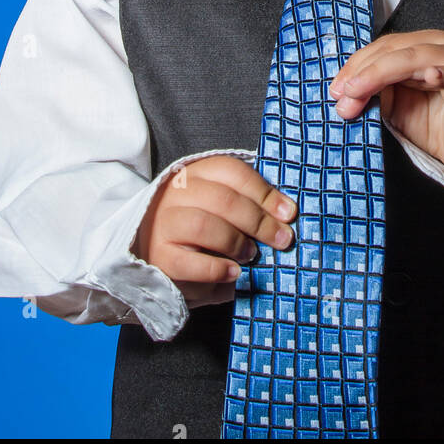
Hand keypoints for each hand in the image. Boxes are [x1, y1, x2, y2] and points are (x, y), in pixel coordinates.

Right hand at [131, 155, 297, 308]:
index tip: (289, 213)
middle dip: (258, 220)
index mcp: (196, 175)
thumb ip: (248, 206)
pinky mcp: (160, 258)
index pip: (232, 172)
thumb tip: (285, 216)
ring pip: (204, 225)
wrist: (154, 257)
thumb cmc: (199, 233)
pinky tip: (234, 272)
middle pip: (223, 198)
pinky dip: (217, 268)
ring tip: (251, 255)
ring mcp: (164, 225)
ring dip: (236, 242)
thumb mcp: (221, 211)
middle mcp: (176, 194)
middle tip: (281, 239)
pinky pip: (189, 262)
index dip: (264, 192)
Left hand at [329, 29, 443, 182]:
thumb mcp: (399, 108)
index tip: (335, 90)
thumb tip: (344, 95)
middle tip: (342, 99)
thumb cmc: (442, 123)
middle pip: (393, 50)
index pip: (382, 47)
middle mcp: (440, 46)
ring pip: (415, 58)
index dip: (355, 66)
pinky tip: (430, 77)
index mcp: (422, 47)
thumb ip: (376, 94)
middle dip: (362, 74)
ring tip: (359, 92)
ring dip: (381, 74)